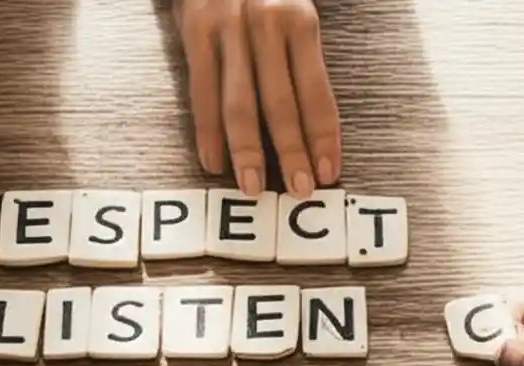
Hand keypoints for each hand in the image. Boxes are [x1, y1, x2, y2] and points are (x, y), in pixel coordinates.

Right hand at [175, 0, 340, 197]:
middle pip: (281, 104)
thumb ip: (301, 60)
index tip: (328, 172)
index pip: (317, 93)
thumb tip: (315, 128)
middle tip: (299, 190)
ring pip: (240, 103)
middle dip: (291, 152)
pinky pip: (203, 91)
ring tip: (253, 187)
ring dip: (247, 151)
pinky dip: (208, 131)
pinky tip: (214, 161)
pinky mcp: (195, 30)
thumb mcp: (293, 12)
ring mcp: (228, 27)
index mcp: (300, 22)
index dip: (323, 138)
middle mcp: (266, 24)